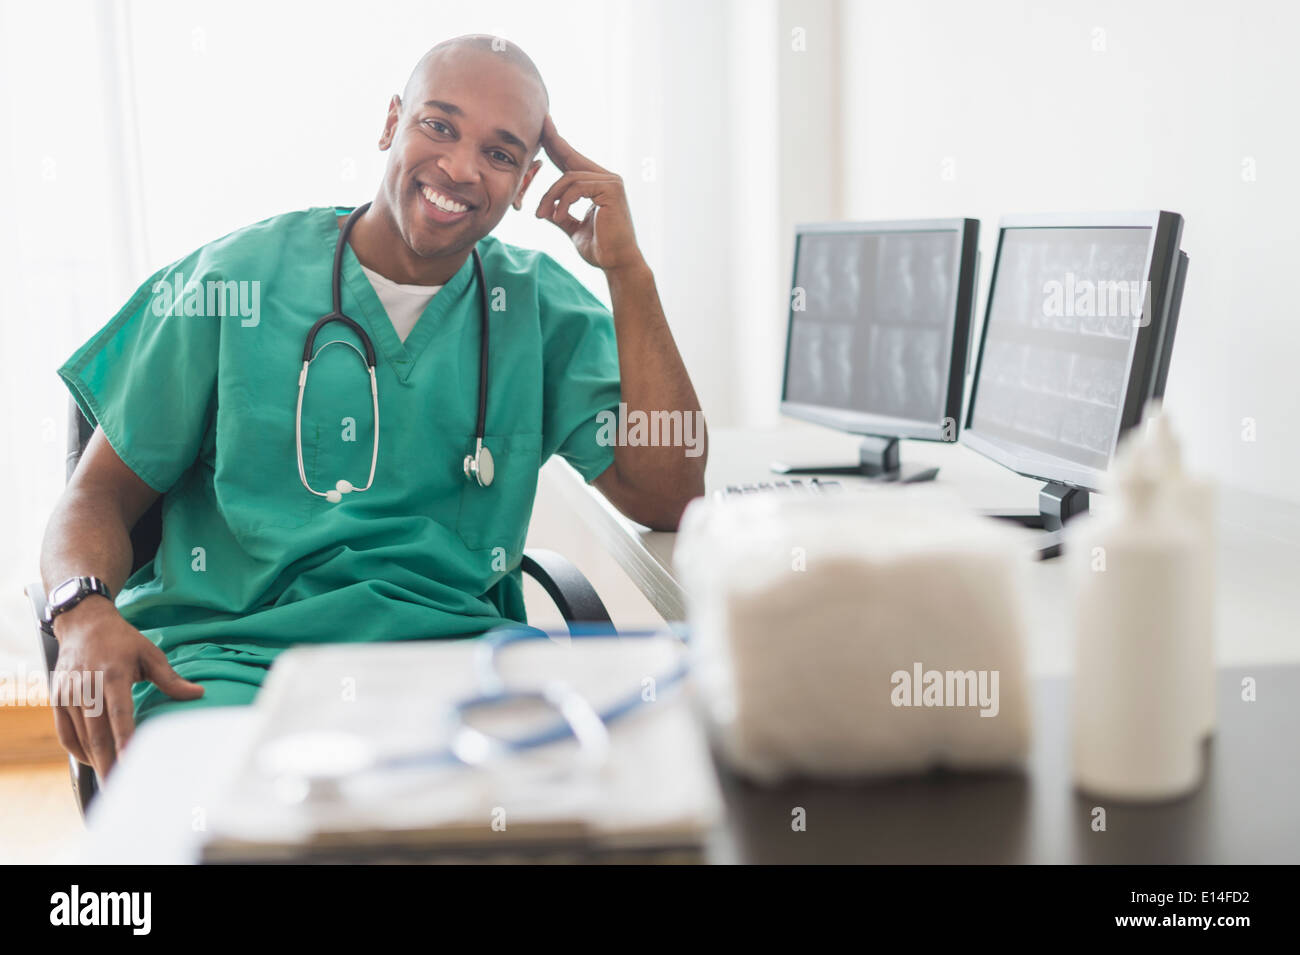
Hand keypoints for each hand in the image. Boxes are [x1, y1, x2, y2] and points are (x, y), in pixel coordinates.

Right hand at [50, 597, 203, 779]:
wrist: (83, 623)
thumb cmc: (122, 640)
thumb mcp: (150, 654)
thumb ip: (171, 679)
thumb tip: (199, 693)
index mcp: (114, 674)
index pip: (120, 714)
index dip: (125, 739)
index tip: (130, 762)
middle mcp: (88, 686)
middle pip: (98, 733)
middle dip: (108, 763)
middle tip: (119, 789)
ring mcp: (69, 693)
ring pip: (81, 736)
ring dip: (95, 761)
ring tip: (110, 782)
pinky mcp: (57, 698)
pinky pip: (65, 732)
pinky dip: (78, 750)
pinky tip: (94, 761)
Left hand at [535, 114, 644, 273]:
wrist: (617, 263)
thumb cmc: (601, 249)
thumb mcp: (574, 228)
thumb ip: (561, 215)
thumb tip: (545, 211)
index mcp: (599, 186)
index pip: (573, 162)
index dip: (557, 146)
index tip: (544, 129)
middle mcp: (607, 179)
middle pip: (571, 158)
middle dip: (553, 142)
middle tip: (540, 124)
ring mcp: (611, 182)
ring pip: (568, 177)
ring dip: (550, 196)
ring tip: (541, 215)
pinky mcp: (611, 189)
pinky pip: (576, 187)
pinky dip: (562, 202)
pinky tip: (558, 216)